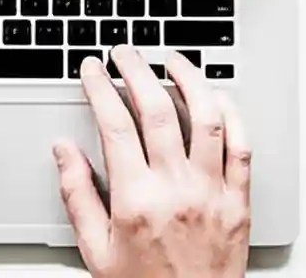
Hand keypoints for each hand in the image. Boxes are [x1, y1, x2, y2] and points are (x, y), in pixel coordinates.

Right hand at [54, 48, 250, 277]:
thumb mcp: (95, 250)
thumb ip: (77, 195)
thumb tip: (64, 153)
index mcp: (136, 200)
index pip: (114, 124)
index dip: (99, 87)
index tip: (92, 70)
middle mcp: (176, 189)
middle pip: (157, 110)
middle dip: (137, 71)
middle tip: (125, 54)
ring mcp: (212, 193)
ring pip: (205, 118)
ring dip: (188, 80)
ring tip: (172, 60)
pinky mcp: (238, 201)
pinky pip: (241, 146)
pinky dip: (231, 115)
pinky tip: (216, 98)